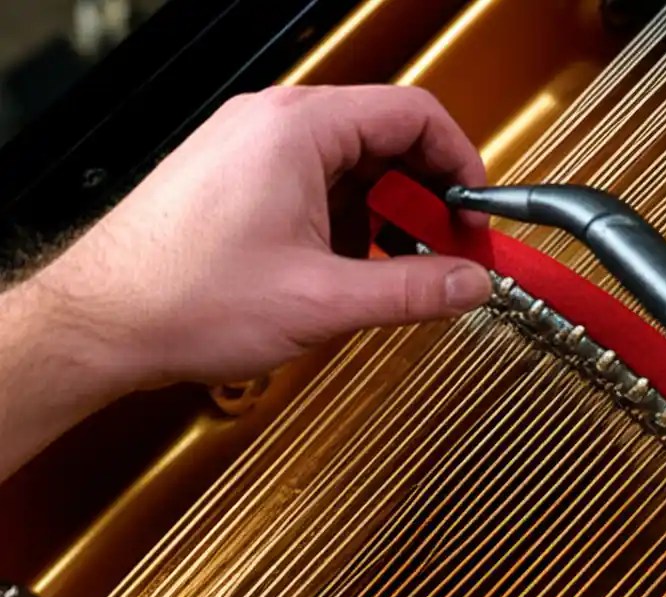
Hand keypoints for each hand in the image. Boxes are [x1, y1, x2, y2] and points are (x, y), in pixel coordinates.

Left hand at [20, 84, 493, 392]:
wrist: (99, 323)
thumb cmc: (183, 297)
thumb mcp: (324, 303)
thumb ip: (413, 290)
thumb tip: (470, 283)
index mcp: (299, 130)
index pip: (414, 114)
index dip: (460, 163)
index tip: (476, 211)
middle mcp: (273, 125)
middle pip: (385, 137)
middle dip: (425, 196)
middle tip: (447, 248)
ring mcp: (251, 148)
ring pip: (351, 163)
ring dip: (385, 213)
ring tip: (394, 269)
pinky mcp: (237, 177)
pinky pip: (315, 182)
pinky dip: (345, 220)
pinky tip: (346, 270)